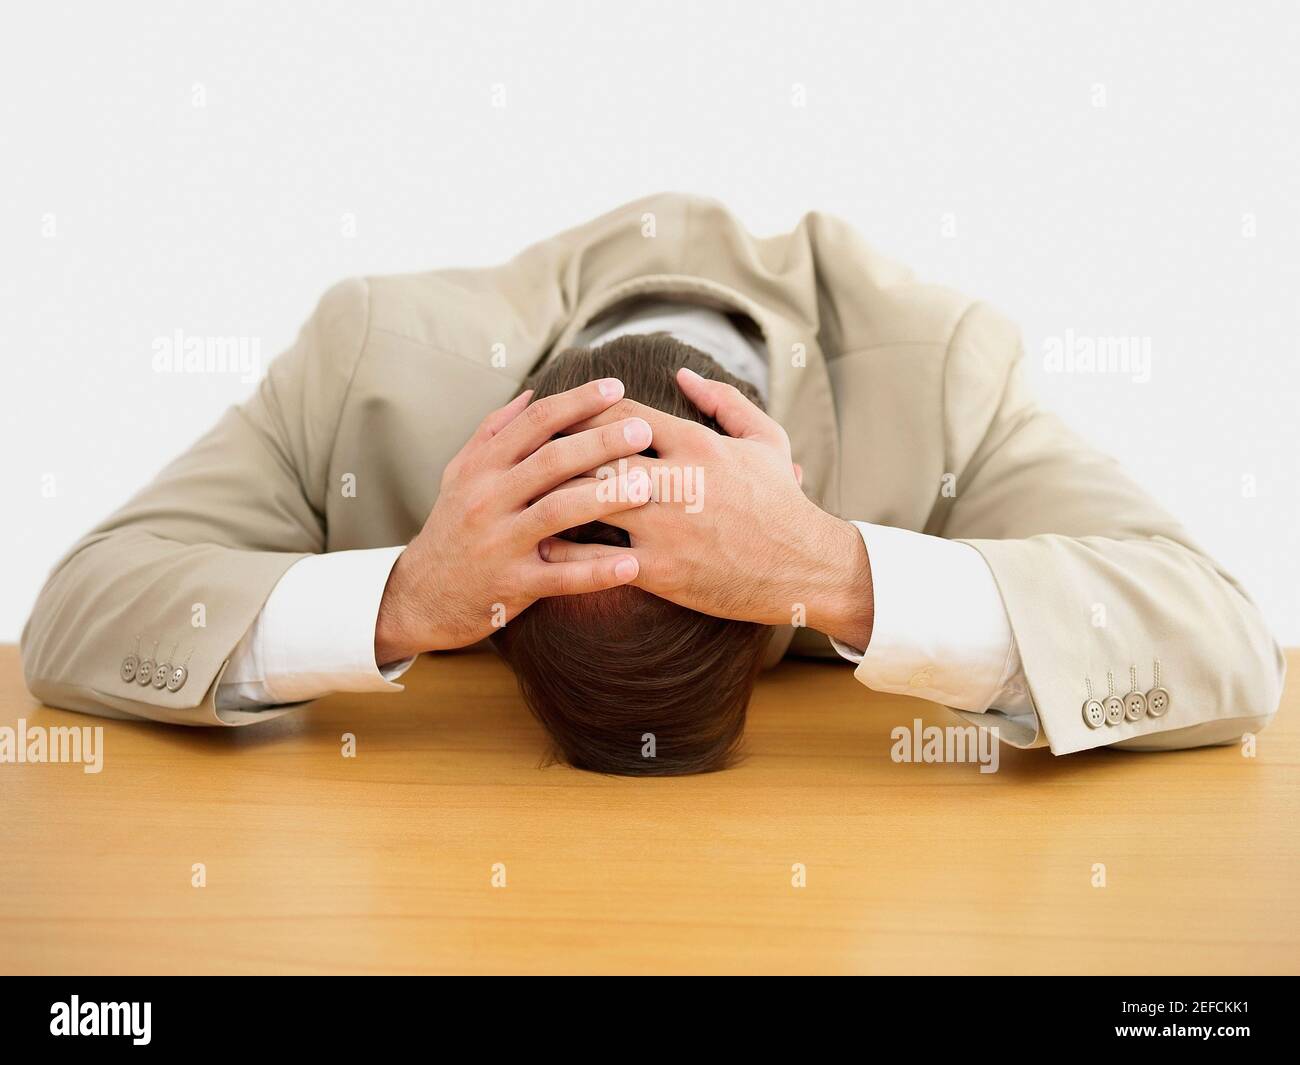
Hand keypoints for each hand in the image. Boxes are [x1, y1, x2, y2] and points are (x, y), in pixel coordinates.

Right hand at [374, 379, 654, 662]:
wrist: (421, 596)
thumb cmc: (452, 527)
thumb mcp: (459, 475)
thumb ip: (492, 433)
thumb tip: (531, 394)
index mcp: (482, 468)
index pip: (533, 423)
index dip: (576, 402)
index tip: (616, 388)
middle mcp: (489, 500)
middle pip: (551, 461)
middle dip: (600, 443)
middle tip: (644, 431)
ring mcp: (500, 543)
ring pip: (557, 512)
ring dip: (604, 498)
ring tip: (645, 486)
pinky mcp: (512, 584)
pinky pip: (561, 576)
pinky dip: (597, 571)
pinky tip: (632, 563)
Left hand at [542, 367, 874, 648]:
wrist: (805, 567)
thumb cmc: (783, 502)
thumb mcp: (766, 440)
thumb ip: (724, 401)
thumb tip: (683, 374)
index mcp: (698, 445)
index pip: (622, 415)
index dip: (584, 411)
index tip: (562, 414)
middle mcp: (678, 482)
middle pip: (596, 453)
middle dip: (559, 450)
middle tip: (530, 452)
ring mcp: (667, 528)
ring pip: (590, 500)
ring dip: (553, 495)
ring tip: (526, 494)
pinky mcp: (662, 572)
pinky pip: (598, 556)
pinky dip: (566, 547)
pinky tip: (545, 542)